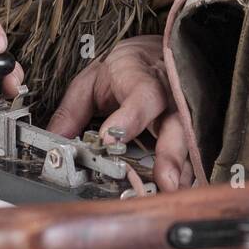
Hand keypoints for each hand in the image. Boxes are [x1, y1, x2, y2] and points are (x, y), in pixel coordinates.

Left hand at [46, 35, 192, 191]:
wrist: (159, 54)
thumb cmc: (127, 68)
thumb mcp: (93, 79)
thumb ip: (73, 110)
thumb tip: (53, 142)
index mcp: (142, 76)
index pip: (141, 95)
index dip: (129, 118)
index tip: (110, 140)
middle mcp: (170, 95)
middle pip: (176, 122)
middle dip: (171, 153)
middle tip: (164, 181)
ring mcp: (186, 111)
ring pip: (190, 140)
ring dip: (183, 170)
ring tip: (173, 194)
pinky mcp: (192, 127)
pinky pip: (195, 152)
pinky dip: (188, 173)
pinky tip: (179, 190)